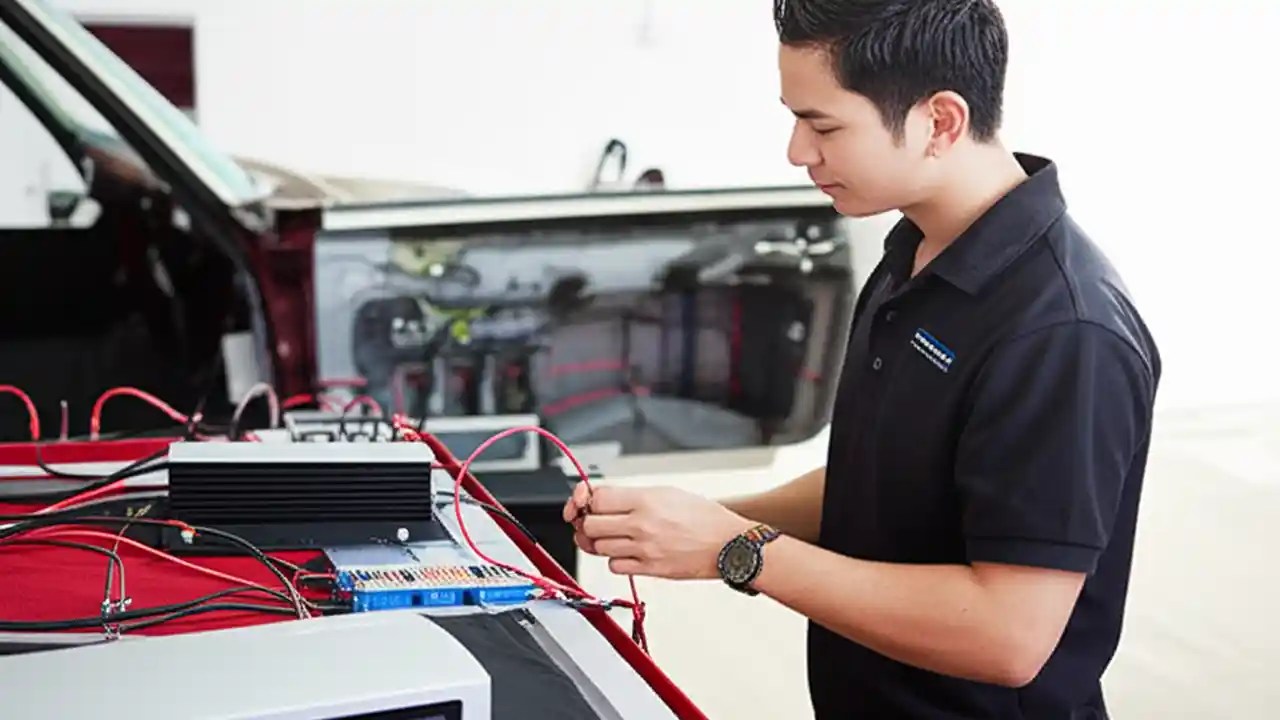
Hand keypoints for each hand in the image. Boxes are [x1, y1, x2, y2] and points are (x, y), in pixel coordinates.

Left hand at [561, 483, 753, 579]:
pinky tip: (628, 553)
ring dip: (601, 542)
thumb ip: (633, 497)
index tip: (592, 503)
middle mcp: (642, 524)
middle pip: (591, 524)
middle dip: (590, 522)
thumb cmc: (705, 517)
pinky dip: (616, 560)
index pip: (597, 499)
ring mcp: (644, 549)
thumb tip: (604, 501)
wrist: (728, 544)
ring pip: (599, 547)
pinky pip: (615, 567)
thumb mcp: (668, 493)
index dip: (590, 500)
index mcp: (646, 500)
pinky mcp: (649, 569)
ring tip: (615, 537)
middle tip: (599, 521)